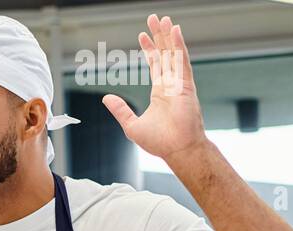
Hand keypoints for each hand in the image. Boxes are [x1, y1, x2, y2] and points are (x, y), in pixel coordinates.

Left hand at [102, 14, 208, 162]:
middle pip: (165, 53)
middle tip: (155, 19)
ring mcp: (179, 83)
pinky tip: (175, 30)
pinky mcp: (186, 84)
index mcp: (160, 91)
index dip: (149, 49)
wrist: (176, 149)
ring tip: (164, 19)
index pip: (155, 64)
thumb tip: (106, 98)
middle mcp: (171, 84)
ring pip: (173, 53)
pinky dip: (178, 44)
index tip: (142, 35)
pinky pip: (182, 60)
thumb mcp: (131, 124)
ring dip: (168, 35)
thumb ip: (120, 109)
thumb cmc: (160, 142)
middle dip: (159, 36)